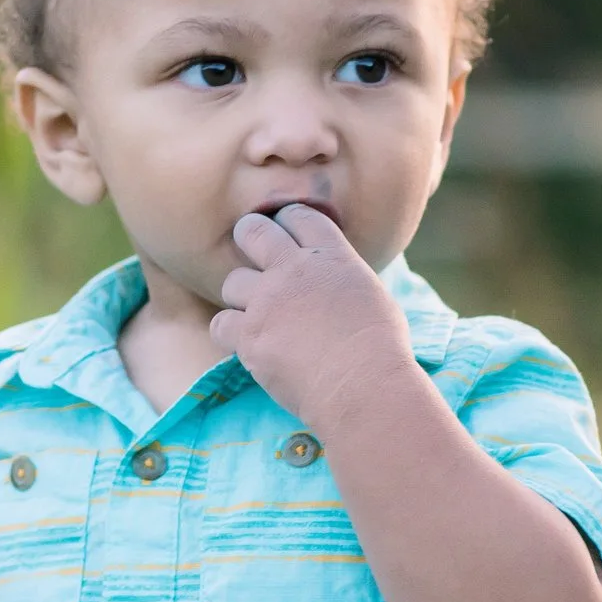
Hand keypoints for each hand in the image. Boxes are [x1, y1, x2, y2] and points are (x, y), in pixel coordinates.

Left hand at [209, 205, 417, 433]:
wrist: (362, 384)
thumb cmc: (380, 348)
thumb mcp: (374, 295)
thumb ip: (346, 280)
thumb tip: (339, 282)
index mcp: (331, 257)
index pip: (300, 217)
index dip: (289, 220)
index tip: (285, 231)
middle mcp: (294, 270)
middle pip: (254, 232)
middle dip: (249, 235)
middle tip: (249, 246)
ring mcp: (267, 301)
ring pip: (232, 282)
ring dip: (241, 297)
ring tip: (256, 313)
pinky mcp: (249, 335)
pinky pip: (221, 324)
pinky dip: (230, 333)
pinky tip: (245, 343)